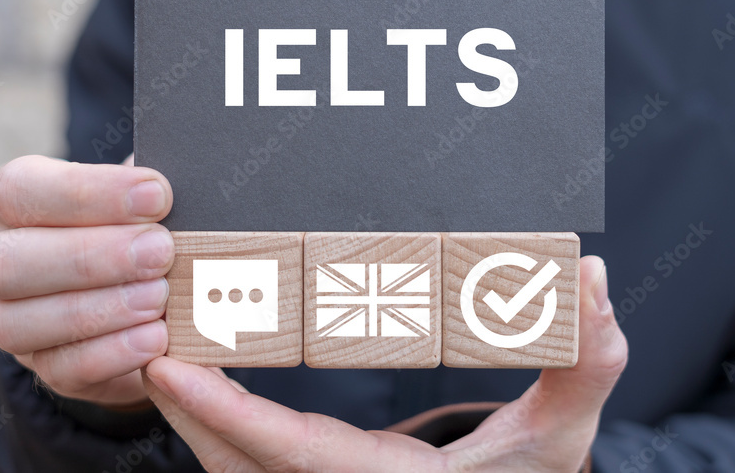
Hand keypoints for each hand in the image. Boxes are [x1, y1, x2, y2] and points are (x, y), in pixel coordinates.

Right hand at [0, 155, 174, 406]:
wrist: (154, 293)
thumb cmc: (145, 224)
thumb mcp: (146, 198)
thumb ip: (150, 191)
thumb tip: (187, 186)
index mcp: (13, 201)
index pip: (21, 190)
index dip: (86, 192)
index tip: (157, 195)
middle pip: (11, 262)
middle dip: (92, 257)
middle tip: (160, 252)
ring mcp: (12, 320)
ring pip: (20, 323)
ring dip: (100, 309)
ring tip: (161, 297)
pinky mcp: (45, 367)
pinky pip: (61, 370)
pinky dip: (112, 354)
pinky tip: (156, 338)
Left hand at [144, 255, 626, 471]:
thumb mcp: (563, 436)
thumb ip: (584, 360)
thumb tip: (590, 279)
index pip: (285, 456)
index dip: (221, 415)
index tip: (165, 365)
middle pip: (233, 464)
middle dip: (181, 407)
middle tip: (143, 335)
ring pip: (234, 465)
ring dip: (193, 412)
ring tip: (167, 344)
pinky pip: (253, 460)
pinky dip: (220, 423)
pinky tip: (212, 373)